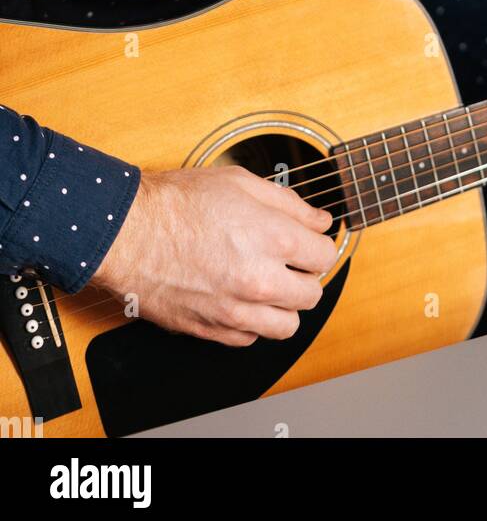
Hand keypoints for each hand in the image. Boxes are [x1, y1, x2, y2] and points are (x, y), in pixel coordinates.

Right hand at [90, 165, 337, 345]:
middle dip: (306, 276)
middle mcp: (259, 280)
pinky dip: (252, 322)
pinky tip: (241, 298)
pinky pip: (251, 338)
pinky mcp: (211, 329)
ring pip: (287, 326)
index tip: (307, 240)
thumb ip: (290, 203)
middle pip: (312, 294)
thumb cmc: (177, 203)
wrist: (127, 233)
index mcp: (272, 238)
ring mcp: (235, 310)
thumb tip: (319, 220)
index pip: (325, 256)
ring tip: (269, 284)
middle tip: (289, 262)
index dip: (318, 244)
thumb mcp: (240, 182)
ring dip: (284, 306)